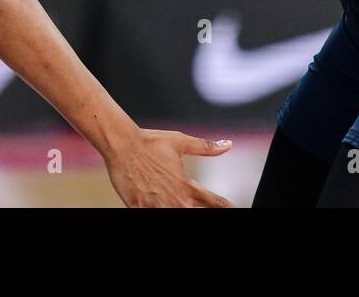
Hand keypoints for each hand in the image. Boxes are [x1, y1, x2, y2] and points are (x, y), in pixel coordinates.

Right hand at [104, 129, 234, 207]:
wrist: (122, 145)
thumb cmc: (151, 142)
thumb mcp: (181, 141)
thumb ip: (206, 147)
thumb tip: (228, 144)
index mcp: (187, 185)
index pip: (215, 203)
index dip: (228, 207)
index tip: (237, 209)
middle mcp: (175, 199)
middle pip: (199, 214)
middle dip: (206, 212)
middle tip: (209, 209)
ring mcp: (157, 207)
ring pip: (178, 216)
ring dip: (185, 211)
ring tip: (184, 205)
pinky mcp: (140, 209)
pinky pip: (154, 216)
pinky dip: (160, 212)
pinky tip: (164, 207)